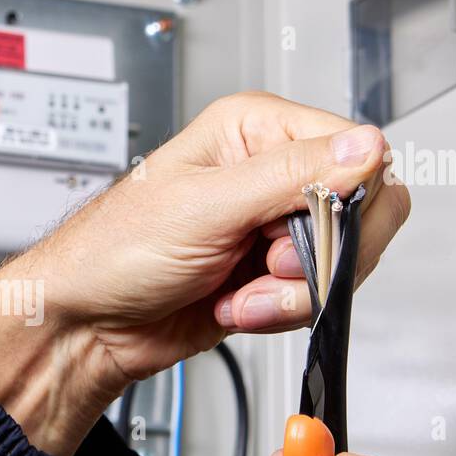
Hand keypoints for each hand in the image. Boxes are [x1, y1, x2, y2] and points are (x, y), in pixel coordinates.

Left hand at [0, 91, 409, 455]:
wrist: (89, 324)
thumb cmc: (114, 252)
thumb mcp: (204, 207)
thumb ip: (289, 175)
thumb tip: (366, 146)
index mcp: (255, 130)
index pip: (355, 150)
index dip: (343, 198)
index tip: (302, 230)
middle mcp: (272, 173)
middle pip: (362, 209)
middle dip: (317, 255)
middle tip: (265, 264)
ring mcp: (275, 227)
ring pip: (345, 259)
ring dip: (294, 293)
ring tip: (240, 291)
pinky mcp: (274, 275)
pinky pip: (318, 296)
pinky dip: (281, 312)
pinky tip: (236, 306)